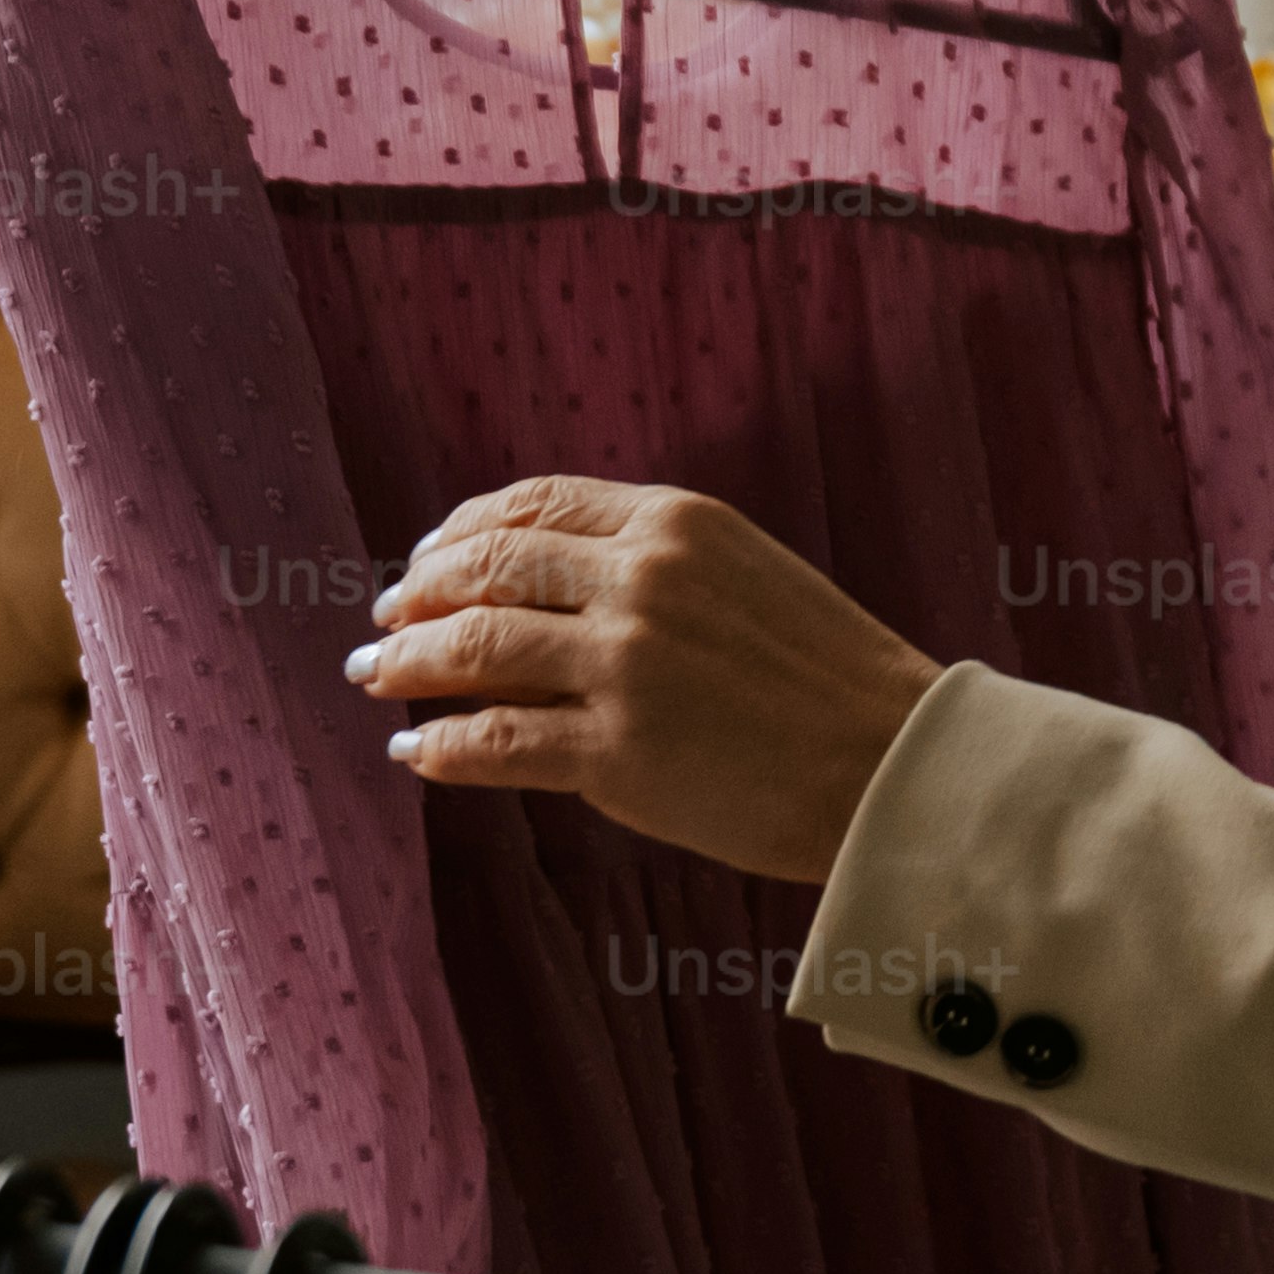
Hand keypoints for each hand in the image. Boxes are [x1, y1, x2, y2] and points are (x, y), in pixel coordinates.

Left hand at [353, 480, 948, 887]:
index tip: (425, 560)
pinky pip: (494, 740)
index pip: (531, 506)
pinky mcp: (616, 753)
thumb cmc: (834, 680)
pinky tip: (419, 753)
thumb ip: (657, 564)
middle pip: (484, 570)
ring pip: (471, 649)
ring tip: (377, 680)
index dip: (458, 532)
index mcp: (677, 523)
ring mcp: (624, 666)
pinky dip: (441, 746)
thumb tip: (546, 584)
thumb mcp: (749, 576)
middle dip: (414, 597)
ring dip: (407, 666)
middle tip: (383, 625)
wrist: (897, 766)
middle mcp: (641, 581)